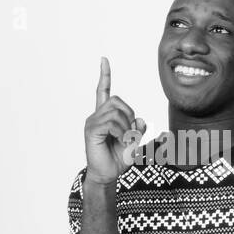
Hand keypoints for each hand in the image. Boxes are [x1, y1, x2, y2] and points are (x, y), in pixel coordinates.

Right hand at [83, 57, 145, 183]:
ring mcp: (92, 122)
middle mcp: (96, 116)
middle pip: (117, 101)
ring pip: (116, 112)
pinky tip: (118, 140)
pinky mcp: (91, 131)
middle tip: (129, 132)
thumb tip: (141, 120)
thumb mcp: (135, 142)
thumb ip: (139, 130)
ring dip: (126, 127)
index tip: (104, 59)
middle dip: (129, 114)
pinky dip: (120, 132)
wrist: (108, 174)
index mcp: (105, 116)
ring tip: (123, 139)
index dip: (105, 76)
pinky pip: (111, 123)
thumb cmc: (118, 158)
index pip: (104, 91)